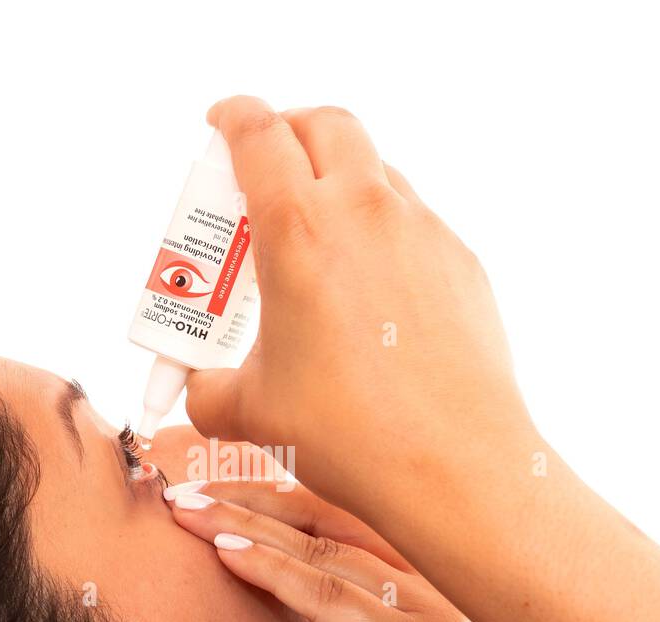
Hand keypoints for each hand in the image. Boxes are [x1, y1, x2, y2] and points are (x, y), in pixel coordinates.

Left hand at [167, 474, 541, 621]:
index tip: (203, 488)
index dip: (269, 498)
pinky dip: (276, 573)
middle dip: (247, 496)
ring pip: (325, 550)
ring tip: (183, 508)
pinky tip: (226, 554)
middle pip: (330, 520)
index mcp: (429, 593)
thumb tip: (280, 605)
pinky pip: (333, 600)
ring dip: (247, 524)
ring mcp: (434, 618)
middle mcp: (438, 591)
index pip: (340, 521)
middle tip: (177, 483)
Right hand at [185, 96, 536, 518]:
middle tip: (267, 171)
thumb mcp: (248, 412)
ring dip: (340, 182)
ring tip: (316, 239)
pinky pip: (415, 225)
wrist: (453, 467)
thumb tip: (197, 390)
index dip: (232, 116)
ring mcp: (423, 233)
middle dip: (290, 131)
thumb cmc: (347, 435)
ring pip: (376, 171)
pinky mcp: (461, 264)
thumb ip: (206, 390)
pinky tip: (370, 293)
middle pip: (325, 125)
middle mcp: (365, 211)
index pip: (258, 133)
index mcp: (299, 229)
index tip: (220, 122)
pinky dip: (383, 234)